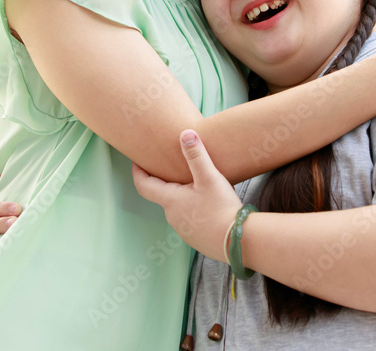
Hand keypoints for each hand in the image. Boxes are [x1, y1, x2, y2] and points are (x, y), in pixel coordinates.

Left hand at [132, 130, 240, 261]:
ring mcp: (184, 230)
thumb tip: (185, 134)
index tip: (137, 161)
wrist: (239, 242)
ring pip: (179, 207)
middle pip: (163, 195)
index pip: (144, 185)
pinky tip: (211, 202)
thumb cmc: (221, 209)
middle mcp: (173, 216)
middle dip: (166, 181)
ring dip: (183, 195)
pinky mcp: (197, 237)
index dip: (138, 172)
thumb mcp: (209, 178)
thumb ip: (196, 156)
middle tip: (174, 166)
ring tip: (197, 182)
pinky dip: (195, 207)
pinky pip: (191, 218)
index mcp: (170, 201)